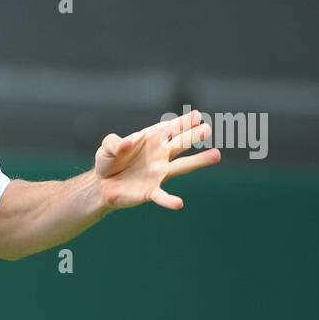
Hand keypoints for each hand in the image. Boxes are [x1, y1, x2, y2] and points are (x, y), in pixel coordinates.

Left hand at [95, 109, 219, 210]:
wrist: (102, 185)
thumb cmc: (108, 162)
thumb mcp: (106, 147)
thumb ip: (114, 143)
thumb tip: (128, 143)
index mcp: (152, 140)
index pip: (170, 128)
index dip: (183, 122)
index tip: (196, 115)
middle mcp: (160, 155)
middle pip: (181, 144)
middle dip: (194, 136)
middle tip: (207, 129)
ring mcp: (158, 173)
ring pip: (181, 166)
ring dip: (198, 161)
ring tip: (216, 155)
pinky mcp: (150, 191)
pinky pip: (162, 196)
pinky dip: (169, 200)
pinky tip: (178, 204)